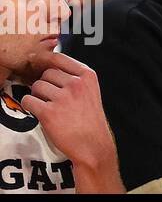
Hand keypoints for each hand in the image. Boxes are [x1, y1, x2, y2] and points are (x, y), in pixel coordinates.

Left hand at [20, 51, 117, 172]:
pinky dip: (29, 106)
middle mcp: (76, 84)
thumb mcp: (90, 91)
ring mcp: (63, 98)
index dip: (46, 60)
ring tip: (47, 105)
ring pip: (37, 86)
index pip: (60, 58)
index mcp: (88, 76)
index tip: (39, 62)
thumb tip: (51, 68)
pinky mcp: (49, 112)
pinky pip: (28, 101)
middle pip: (46, 73)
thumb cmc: (90, 119)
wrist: (92, 144)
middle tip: (50, 96)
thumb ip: (75, 78)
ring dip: (37, 95)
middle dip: (45, 84)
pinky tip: (38, 111)